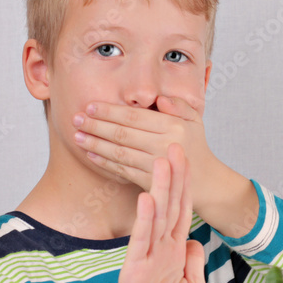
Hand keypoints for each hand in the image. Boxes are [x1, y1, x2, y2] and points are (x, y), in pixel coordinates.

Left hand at [73, 97, 257, 237]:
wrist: (207, 182)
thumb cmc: (196, 146)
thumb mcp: (195, 120)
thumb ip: (179, 105)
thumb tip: (158, 98)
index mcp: (174, 127)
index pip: (134, 116)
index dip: (110, 111)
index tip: (90, 105)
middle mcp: (165, 146)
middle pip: (123, 133)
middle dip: (96, 125)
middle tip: (75, 118)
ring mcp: (157, 166)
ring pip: (119, 153)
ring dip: (95, 144)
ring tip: (77, 136)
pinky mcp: (151, 183)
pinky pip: (123, 171)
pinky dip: (105, 163)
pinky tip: (91, 155)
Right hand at [102, 143, 208, 282]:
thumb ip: (193, 266)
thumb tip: (194, 243)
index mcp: (175, 255)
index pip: (181, 214)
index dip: (186, 188)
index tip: (189, 161)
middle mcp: (161, 251)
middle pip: (169, 207)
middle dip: (174, 177)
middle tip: (175, 145)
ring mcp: (147, 259)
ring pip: (155, 218)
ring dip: (159, 189)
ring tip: (162, 162)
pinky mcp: (134, 272)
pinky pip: (142, 242)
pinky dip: (145, 220)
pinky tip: (146, 199)